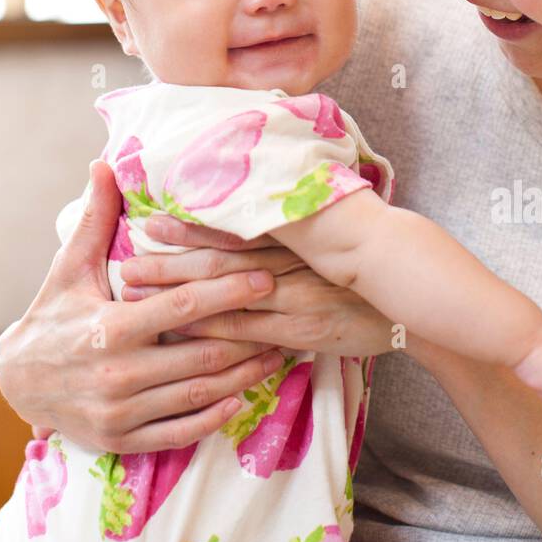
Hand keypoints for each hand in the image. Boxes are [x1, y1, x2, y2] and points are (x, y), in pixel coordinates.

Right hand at [0, 160, 289, 452]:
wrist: (16, 380)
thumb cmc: (52, 314)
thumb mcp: (70, 267)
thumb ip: (95, 219)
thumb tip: (103, 164)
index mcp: (109, 327)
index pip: (182, 307)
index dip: (227, 290)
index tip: (264, 276)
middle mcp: (118, 373)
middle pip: (201, 354)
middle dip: (248, 335)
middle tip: (283, 317)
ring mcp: (121, 412)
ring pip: (197, 394)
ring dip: (243, 376)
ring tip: (275, 353)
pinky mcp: (121, 440)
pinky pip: (179, 432)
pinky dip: (213, 417)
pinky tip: (239, 399)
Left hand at [118, 215, 393, 357]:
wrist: (411, 307)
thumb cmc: (366, 271)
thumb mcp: (330, 241)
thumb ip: (292, 231)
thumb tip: (254, 209)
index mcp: (295, 237)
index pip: (234, 228)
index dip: (191, 225)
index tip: (153, 219)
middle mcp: (291, 263)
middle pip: (220, 259)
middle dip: (171, 261)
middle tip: (129, 261)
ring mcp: (294, 299)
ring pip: (227, 295)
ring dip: (179, 294)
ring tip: (140, 291)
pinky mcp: (301, 332)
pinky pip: (249, 332)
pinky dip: (213, 330)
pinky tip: (179, 332)